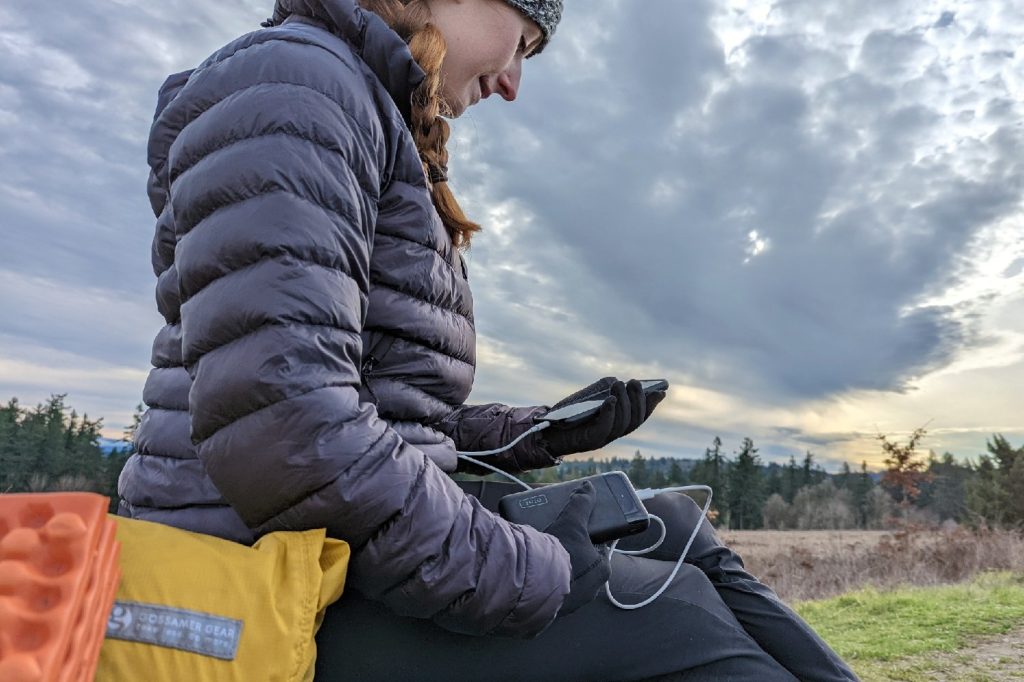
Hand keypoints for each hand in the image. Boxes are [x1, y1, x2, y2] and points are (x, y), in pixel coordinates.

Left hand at [538, 377, 665, 457]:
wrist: (546, 429)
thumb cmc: (569, 413)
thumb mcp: (590, 396)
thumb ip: (605, 389)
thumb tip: (617, 381)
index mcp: (616, 423)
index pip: (639, 416)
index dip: (651, 405)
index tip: (660, 391)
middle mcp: (613, 433)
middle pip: (634, 420)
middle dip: (638, 400)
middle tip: (634, 382)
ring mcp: (603, 438)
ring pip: (623, 424)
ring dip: (624, 402)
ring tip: (620, 384)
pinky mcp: (591, 441)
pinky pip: (605, 428)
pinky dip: (610, 412)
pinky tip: (609, 399)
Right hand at [542, 481, 610, 616]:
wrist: (535, 587)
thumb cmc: (560, 554)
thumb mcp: (572, 522)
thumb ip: (582, 503)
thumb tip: (589, 486)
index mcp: (602, 569)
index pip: (599, 548)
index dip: (587, 536)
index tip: (575, 529)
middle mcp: (592, 589)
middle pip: (582, 563)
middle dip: (571, 551)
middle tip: (556, 538)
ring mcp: (573, 601)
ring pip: (568, 578)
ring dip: (558, 567)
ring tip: (543, 552)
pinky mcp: (555, 610)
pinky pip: (553, 590)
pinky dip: (546, 580)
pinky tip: (535, 570)